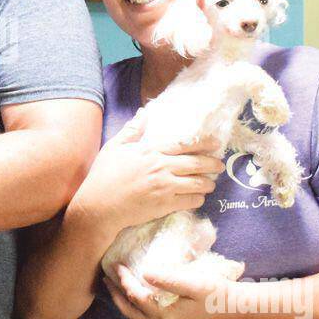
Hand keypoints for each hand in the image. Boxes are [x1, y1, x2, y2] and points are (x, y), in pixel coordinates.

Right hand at [70, 109, 222, 232]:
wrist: (98, 206)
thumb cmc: (104, 176)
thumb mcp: (114, 147)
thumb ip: (132, 130)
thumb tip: (144, 112)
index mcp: (151, 151)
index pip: (184, 144)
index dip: (203, 143)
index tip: (216, 143)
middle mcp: (161, 167)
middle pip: (196, 163)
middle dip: (212, 164)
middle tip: (220, 165)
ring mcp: (165, 187)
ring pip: (197, 183)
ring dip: (208, 183)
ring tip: (211, 183)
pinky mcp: (165, 205)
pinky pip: (190, 201)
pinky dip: (198, 199)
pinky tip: (198, 198)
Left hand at [104, 264, 235, 318]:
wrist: (235, 306)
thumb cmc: (216, 292)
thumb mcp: (193, 282)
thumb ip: (169, 279)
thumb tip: (145, 274)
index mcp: (166, 316)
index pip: (137, 298)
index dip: (125, 282)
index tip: (117, 266)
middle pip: (132, 313)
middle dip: (117, 296)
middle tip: (106, 280)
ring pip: (140, 316)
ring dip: (126, 302)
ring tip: (116, 287)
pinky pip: (149, 316)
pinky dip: (138, 305)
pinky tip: (138, 294)